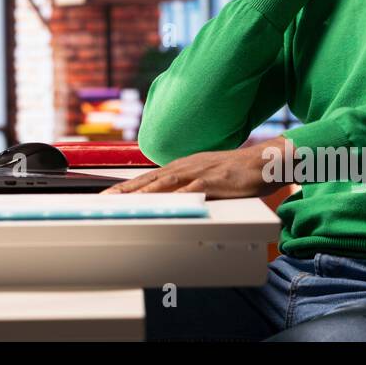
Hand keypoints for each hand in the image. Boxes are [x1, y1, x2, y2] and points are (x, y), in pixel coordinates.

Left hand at [99, 137, 292, 198]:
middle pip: (149, 179)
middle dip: (124, 189)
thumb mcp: (205, 177)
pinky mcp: (214, 181)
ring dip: (141, 192)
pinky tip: (163, 203)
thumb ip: (187, 186)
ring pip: (164, 182)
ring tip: (122, 201)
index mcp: (181, 167)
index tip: (106, 195)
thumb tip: (170, 199)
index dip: (125, 187)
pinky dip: (175, 197)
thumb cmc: (235, 172)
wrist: (262, 161)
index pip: (147, 177)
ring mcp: (198, 173)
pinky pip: (191, 190)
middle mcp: (185, 167)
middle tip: (103, 199)